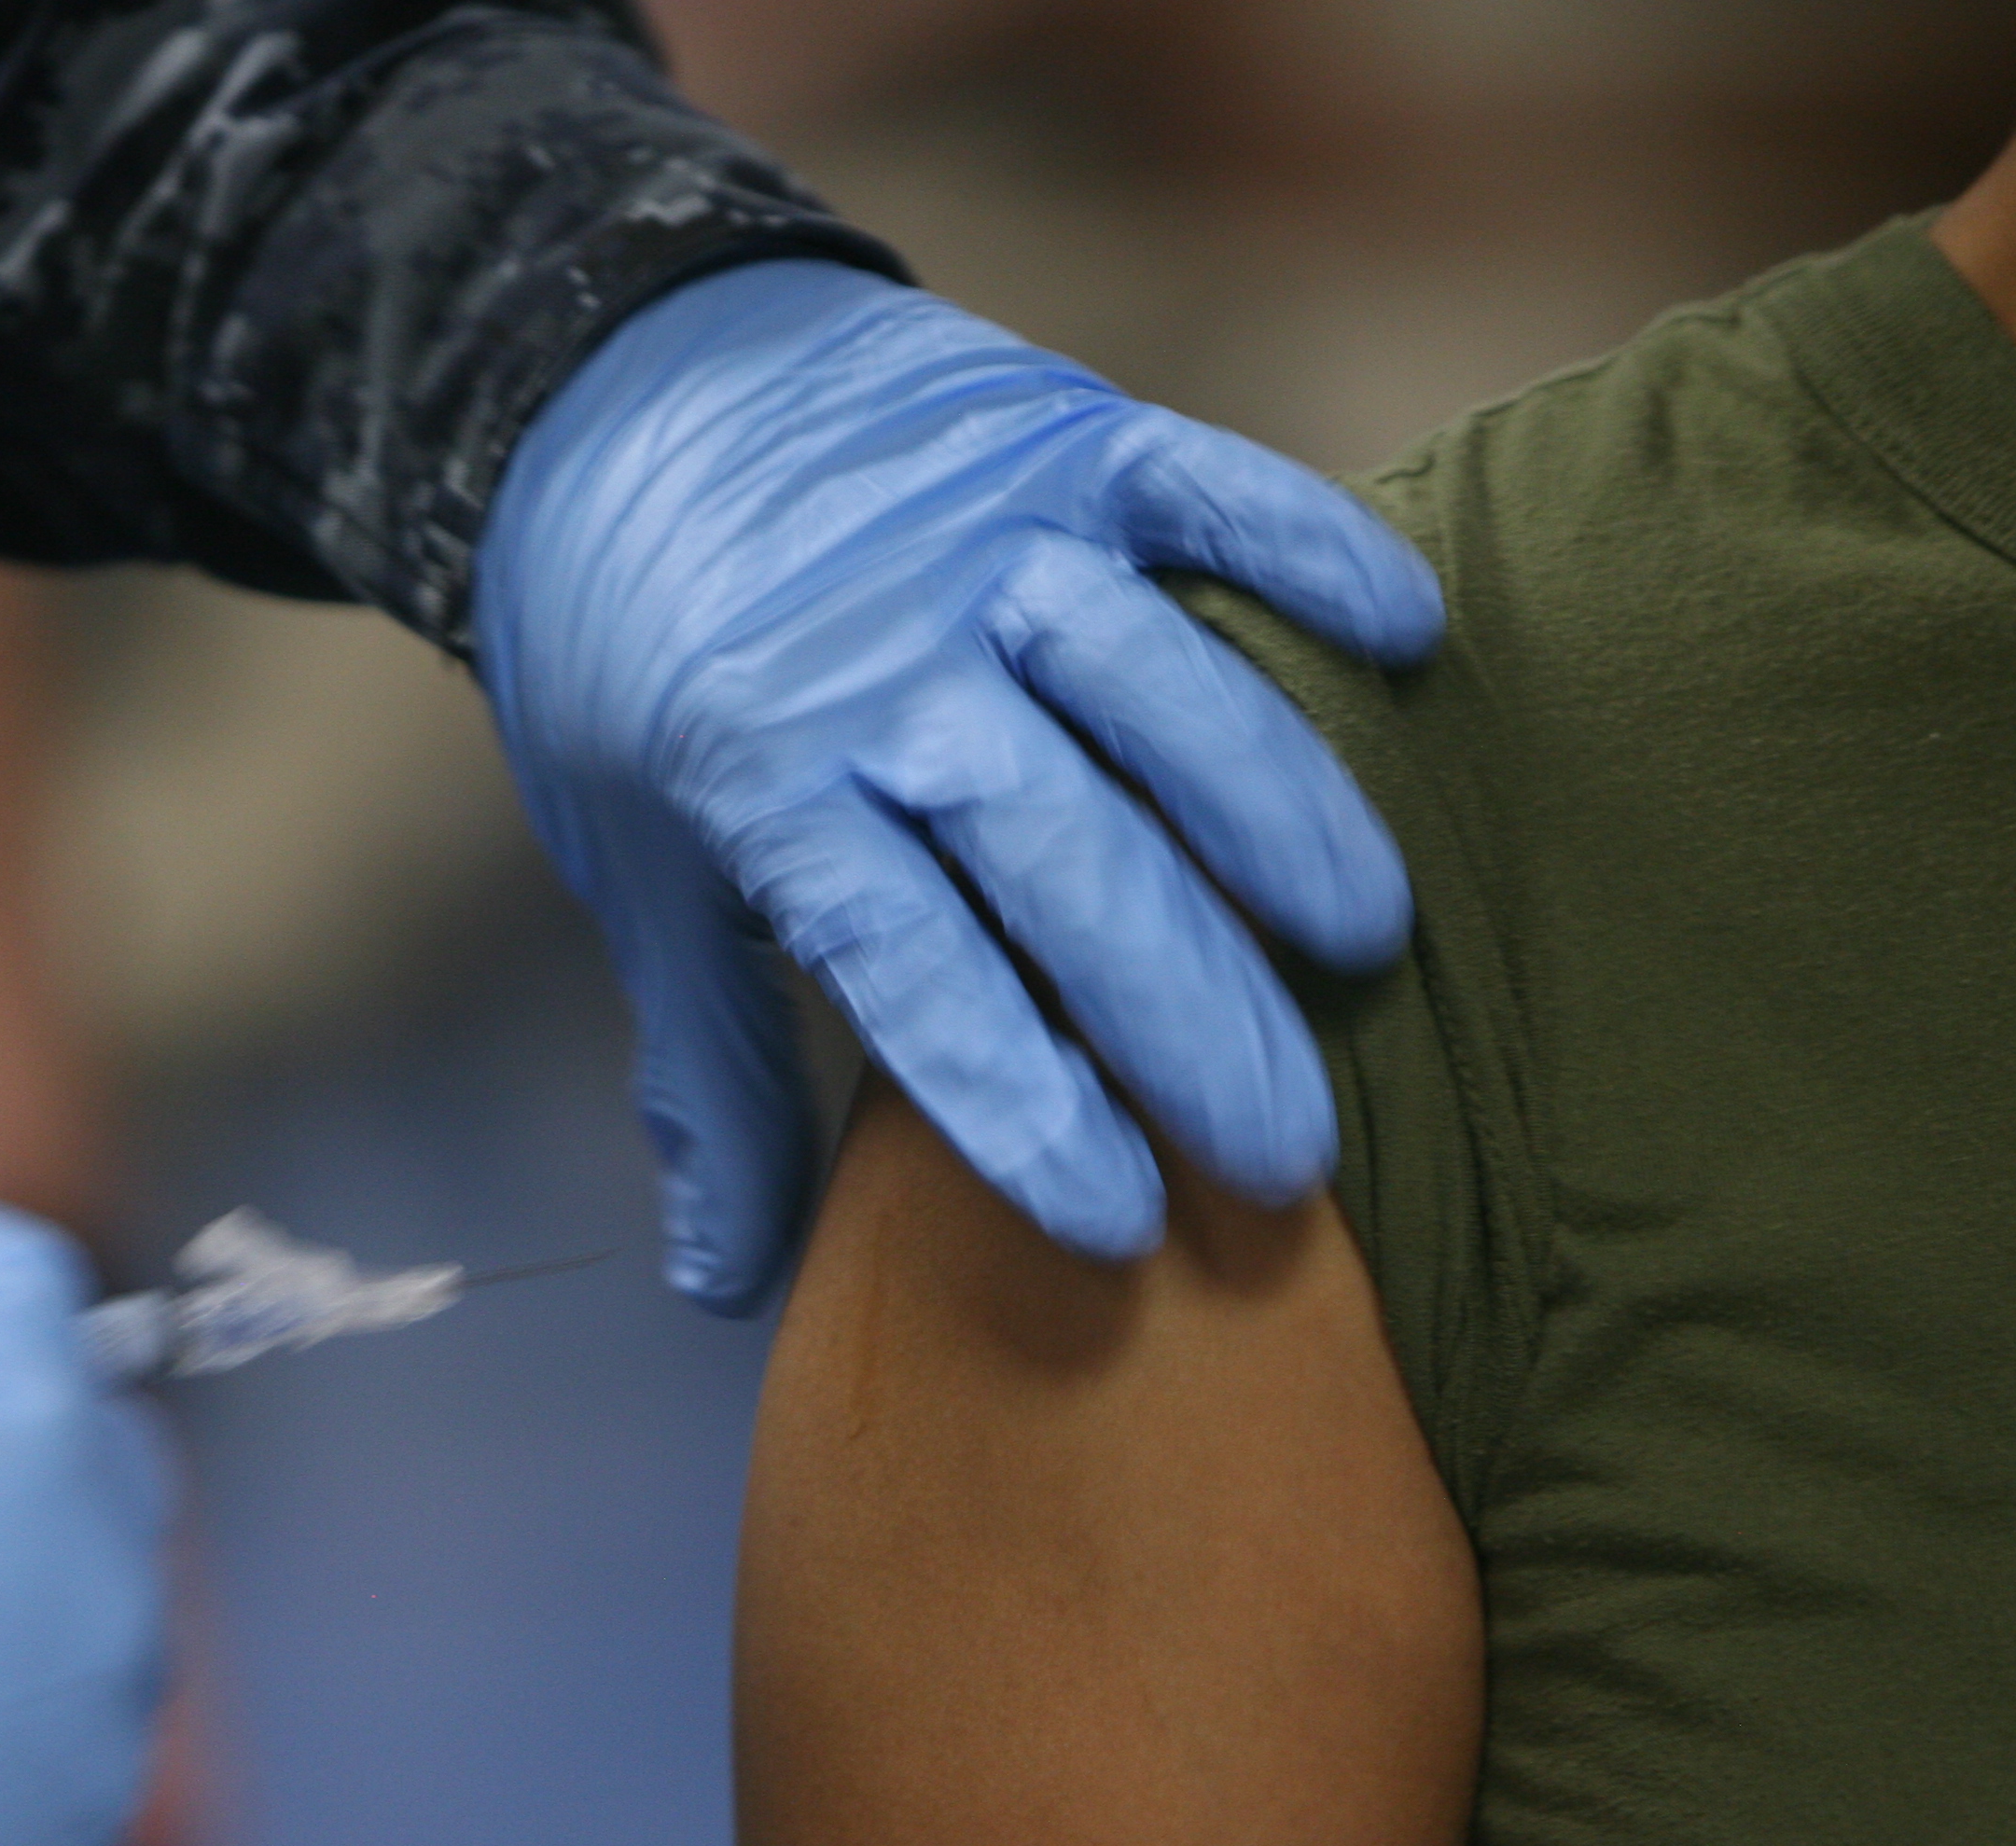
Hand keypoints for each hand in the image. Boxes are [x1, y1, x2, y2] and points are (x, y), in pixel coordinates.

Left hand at [474, 259, 1443, 1312]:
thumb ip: (707, 1076)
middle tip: (1291, 1148)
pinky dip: (1305, 547)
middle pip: (1065, 858)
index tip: (1119, 1217)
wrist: (607, 390)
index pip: (914, 969)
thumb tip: (724, 1285)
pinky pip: (1201, 489)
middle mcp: (888, 670)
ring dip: (1272, 812)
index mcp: (770, 786)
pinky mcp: (1057, 434)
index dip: (1019, 1099)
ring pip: (1156, 685)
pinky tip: (1408, 635)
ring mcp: (984, 545)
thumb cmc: (627, 671)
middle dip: (1186, 1012)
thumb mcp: (640, 874)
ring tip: (1367, 937)